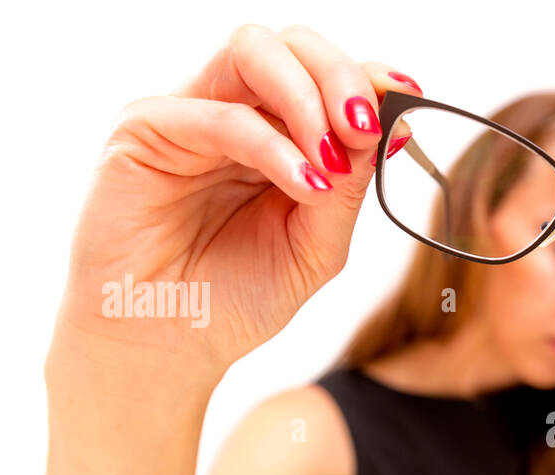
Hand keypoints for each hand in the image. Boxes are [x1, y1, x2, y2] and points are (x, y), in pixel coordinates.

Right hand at [52, 24, 418, 390]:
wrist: (166, 348)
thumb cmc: (235, 300)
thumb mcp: (316, 248)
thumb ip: (349, 188)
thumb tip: (389, 127)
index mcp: (277, 137)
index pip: (325, 77)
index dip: (368, 78)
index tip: (409, 96)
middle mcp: (234, 113)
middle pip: (292, 45)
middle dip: (341, 76)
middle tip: (366, 125)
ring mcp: (188, 115)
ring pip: (253, 51)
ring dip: (308, 96)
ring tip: (334, 157)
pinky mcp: (145, 130)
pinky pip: (219, 114)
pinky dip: (272, 146)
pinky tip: (304, 186)